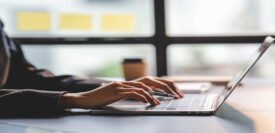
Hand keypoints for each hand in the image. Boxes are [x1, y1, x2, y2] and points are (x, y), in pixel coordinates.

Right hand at [59, 76, 182, 108]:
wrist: (85, 99)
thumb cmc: (101, 99)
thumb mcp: (118, 96)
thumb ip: (129, 94)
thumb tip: (142, 96)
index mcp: (129, 83)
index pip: (150, 81)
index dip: (162, 85)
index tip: (173, 91)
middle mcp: (127, 82)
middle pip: (151, 81)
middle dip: (165, 86)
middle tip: (176, 93)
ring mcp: (122, 86)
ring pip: (143, 86)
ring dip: (155, 94)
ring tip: (164, 101)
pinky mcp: (117, 91)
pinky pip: (134, 93)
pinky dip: (144, 97)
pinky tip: (150, 102)